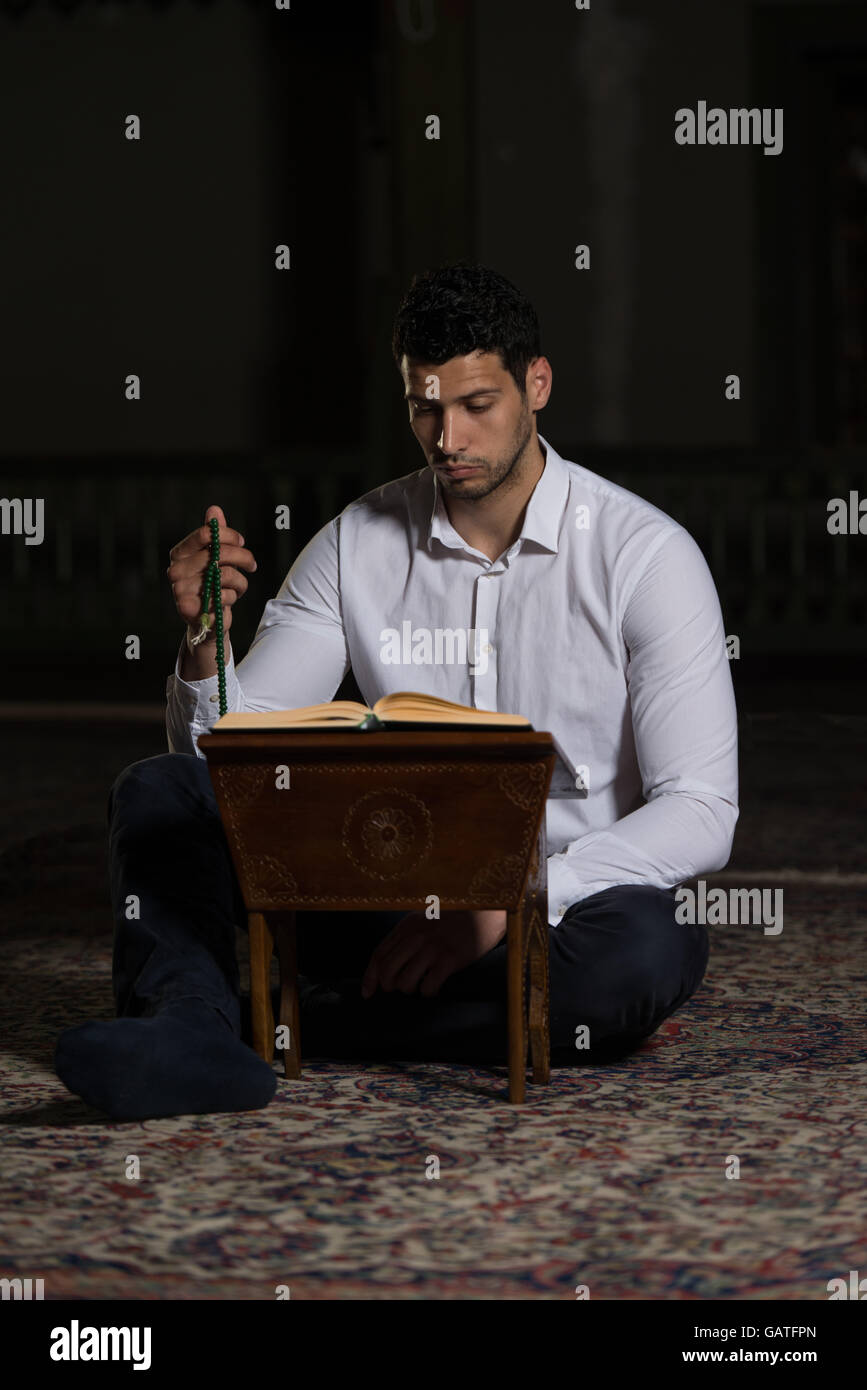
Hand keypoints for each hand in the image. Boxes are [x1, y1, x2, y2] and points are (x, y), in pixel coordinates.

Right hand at [166, 503, 257, 635]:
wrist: (207, 619)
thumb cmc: (212, 584)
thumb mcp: (215, 558)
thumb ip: (215, 535)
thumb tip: (214, 509)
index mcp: (179, 554)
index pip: (206, 533)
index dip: (229, 535)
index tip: (242, 541)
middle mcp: (175, 570)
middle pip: (219, 553)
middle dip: (243, 557)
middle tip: (252, 565)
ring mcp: (181, 591)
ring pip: (226, 574)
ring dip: (241, 581)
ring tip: (239, 586)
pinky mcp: (193, 609)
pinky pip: (225, 595)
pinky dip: (233, 596)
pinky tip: (227, 600)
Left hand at [360, 909, 507, 998]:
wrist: (485, 913)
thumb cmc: (454, 920)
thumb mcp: (424, 921)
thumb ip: (407, 937)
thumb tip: (388, 964)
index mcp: (407, 926)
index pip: (379, 955)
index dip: (370, 977)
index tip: (367, 993)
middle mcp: (416, 936)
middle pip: (387, 971)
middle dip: (389, 986)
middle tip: (399, 989)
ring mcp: (432, 948)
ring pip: (405, 982)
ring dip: (410, 990)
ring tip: (420, 985)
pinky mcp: (450, 959)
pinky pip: (428, 987)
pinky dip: (429, 992)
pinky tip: (436, 986)